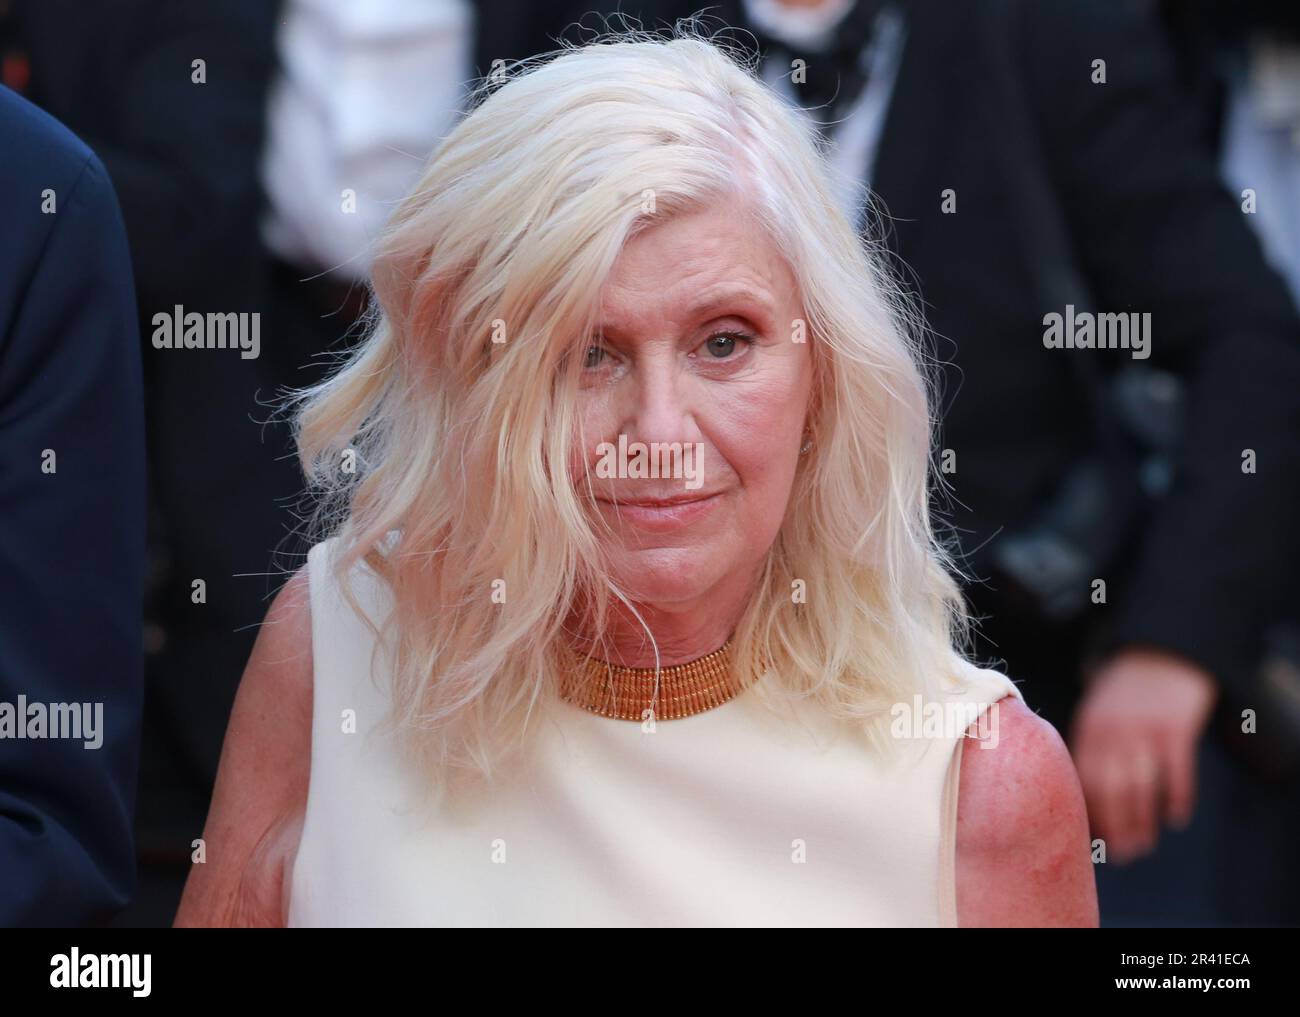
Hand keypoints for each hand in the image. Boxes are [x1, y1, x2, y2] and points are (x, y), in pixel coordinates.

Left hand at [1069, 646, 1217, 863]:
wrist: (1161, 653)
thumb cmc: (1126, 696)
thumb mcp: (1098, 714)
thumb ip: (1091, 750)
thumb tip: (1084, 800)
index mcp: (1088, 729)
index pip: (1082, 778)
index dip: (1087, 811)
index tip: (1091, 841)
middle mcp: (1112, 730)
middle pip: (1109, 786)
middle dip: (1114, 825)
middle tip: (1121, 855)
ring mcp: (1143, 728)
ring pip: (1140, 783)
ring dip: (1141, 819)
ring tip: (1143, 845)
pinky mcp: (1175, 726)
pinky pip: (1176, 769)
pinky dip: (1176, 796)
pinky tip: (1176, 817)